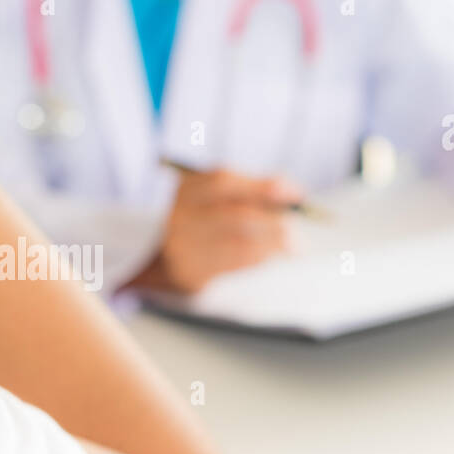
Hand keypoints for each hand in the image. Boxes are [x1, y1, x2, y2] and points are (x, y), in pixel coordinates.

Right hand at [132, 170, 301, 293]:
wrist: (159, 259)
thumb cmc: (200, 222)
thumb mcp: (212, 198)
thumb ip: (246, 191)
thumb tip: (291, 193)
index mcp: (186, 190)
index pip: (223, 181)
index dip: (262, 185)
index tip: (295, 193)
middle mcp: (179, 216)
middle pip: (235, 215)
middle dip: (273, 221)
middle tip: (295, 227)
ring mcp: (183, 246)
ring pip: (240, 243)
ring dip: (273, 244)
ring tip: (291, 244)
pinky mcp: (191, 272)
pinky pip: (235, 264)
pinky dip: (260, 258)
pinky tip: (270, 255)